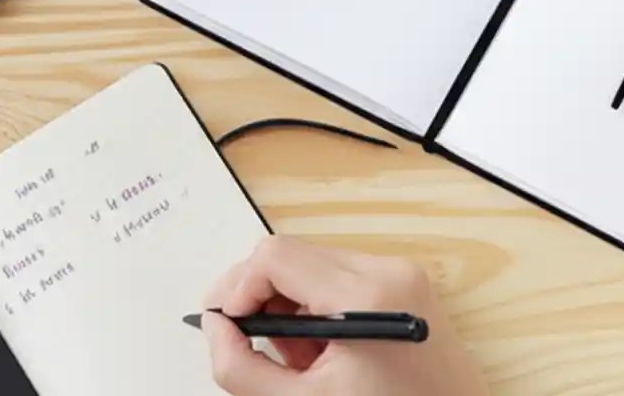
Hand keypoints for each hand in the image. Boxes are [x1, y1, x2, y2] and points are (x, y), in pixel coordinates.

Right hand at [203, 236, 488, 395]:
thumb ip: (239, 365)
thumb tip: (215, 328)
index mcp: (366, 296)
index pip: (273, 257)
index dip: (238, 289)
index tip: (229, 326)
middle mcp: (389, 272)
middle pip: (290, 256)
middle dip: (262, 301)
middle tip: (253, 347)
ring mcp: (403, 276)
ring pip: (311, 267)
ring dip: (289, 308)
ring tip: (302, 361)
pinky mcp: (408, 286)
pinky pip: (339, 279)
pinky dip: (317, 310)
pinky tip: (326, 352)